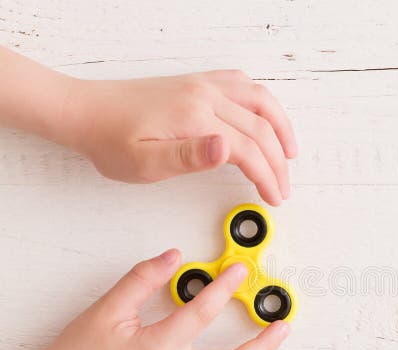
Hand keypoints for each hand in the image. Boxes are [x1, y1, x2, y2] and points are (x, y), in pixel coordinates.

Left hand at [62, 70, 297, 204]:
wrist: (86, 111)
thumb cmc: (110, 140)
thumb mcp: (144, 163)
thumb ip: (189, 158)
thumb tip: (227, 150)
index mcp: (195, 117)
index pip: (248, 149)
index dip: (267, 177)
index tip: (274, 198)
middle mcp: (204, 95)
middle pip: (261, 127)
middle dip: (279, 161)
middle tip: (282, 187)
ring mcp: (202, 85)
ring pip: (260, 99)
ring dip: (281, 126)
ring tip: (290, 152)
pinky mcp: (197, 83)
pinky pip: (243, 84)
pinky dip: (263, 103)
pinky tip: (265, 118)